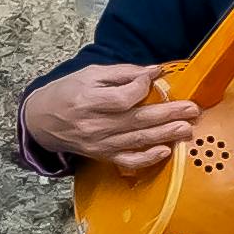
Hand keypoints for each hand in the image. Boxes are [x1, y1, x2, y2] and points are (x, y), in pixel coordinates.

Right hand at [24, 60, 212, 171]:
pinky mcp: (103, 156)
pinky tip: (165, 151)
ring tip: (187, 129)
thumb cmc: (66, 92)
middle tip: (192, 109)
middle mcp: (95, 124)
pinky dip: (147, 158)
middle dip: (168, 114)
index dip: (143, 88)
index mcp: (89, 100)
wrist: (41, 120)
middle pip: (137, 120)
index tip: (154, 79)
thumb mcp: (89, 74)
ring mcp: (99, 143)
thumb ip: (122, 73)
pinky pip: (128, 161)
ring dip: (165, 135)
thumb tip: (154, 72)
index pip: (122, 98)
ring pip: (137, 140)